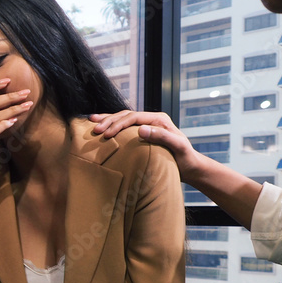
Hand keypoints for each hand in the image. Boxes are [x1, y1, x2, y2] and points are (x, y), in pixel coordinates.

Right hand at [89, 111, 203, 182]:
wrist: (189, 167)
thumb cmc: (185, 159)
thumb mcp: (178, 147)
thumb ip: (162, 136)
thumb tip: (141, 129)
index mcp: (158, 119)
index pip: (133, 117)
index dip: (118, 124)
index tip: (106, 134)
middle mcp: (151, 120)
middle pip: (126, 115)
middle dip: (109, 121)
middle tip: (95, 129)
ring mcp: (146, 126)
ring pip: (122, 118)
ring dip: (107, 120)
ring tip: (92, 122)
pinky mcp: (142, 134)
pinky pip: (125, 127)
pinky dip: (112, 126)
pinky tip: (102, 127)